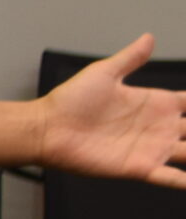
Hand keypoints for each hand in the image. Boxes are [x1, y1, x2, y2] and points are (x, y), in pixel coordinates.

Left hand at [34, 35, 185, 186]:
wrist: (47, 128)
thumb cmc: (70, 101)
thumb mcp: (105, 73)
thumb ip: (130, 58)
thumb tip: (149, 37)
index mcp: (157, 104)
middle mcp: (161, 128)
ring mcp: (153, 148)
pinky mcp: (140, 167)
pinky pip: (171, 178)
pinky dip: (185, 181)